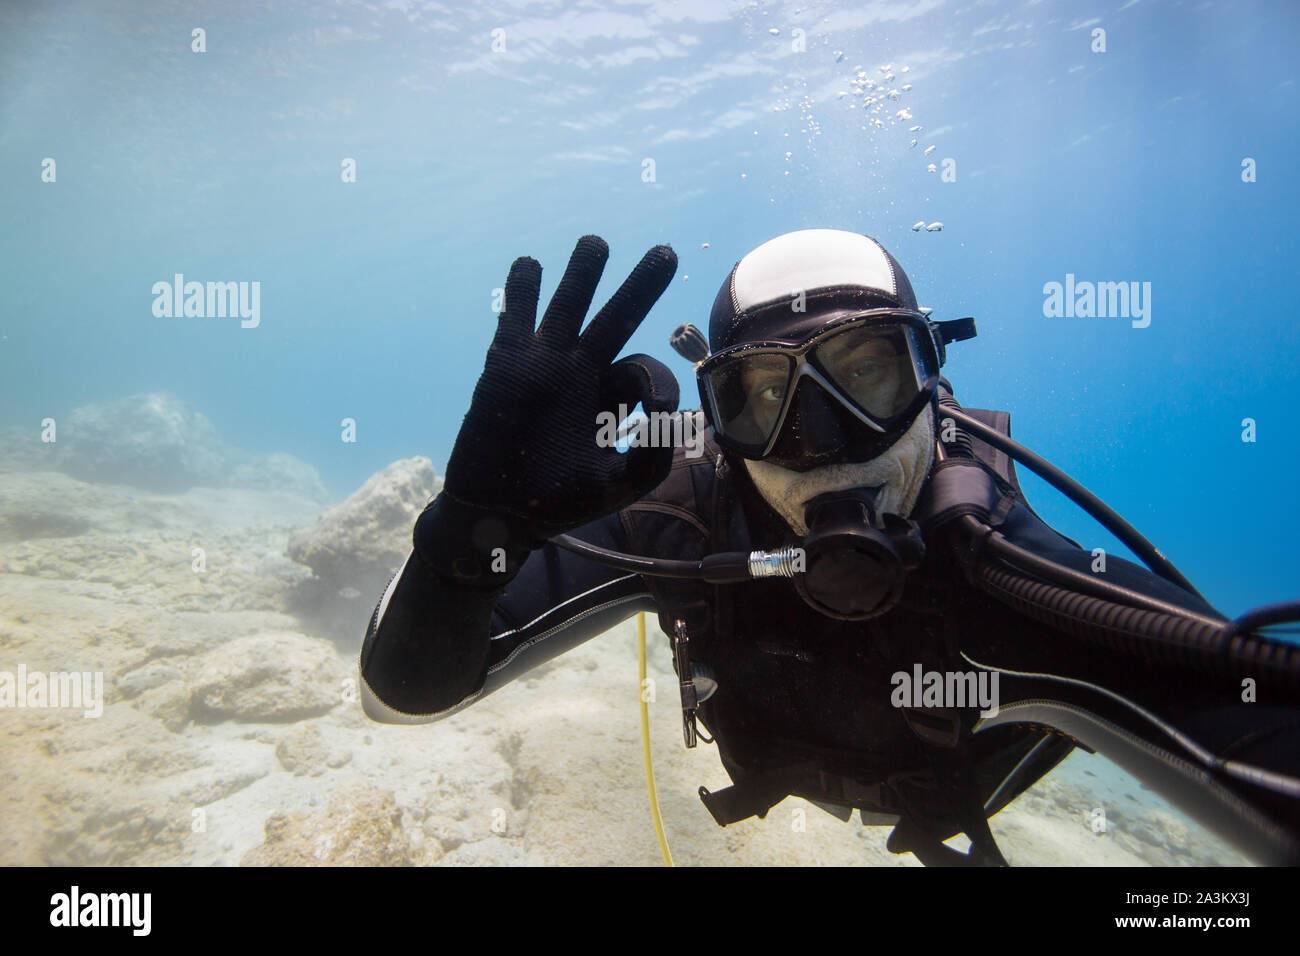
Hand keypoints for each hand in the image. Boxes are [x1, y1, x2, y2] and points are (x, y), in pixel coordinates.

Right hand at [419, 235, 679, 586]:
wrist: (497, 513)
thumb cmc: (558, 503)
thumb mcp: (617, 486)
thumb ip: (651, 459)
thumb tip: (673, 419)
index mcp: (610, 398)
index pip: (642, 368)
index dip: (656, 380)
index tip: (653, 410)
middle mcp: (581, 373)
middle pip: (617, 317)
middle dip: (641, 286)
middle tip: (667, 253)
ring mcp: (543, 363)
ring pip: (569, 305)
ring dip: (583, 273)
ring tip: (598, 242)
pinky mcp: (506, 363)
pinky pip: (515, 317)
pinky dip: (522, 291)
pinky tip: (531, 264)